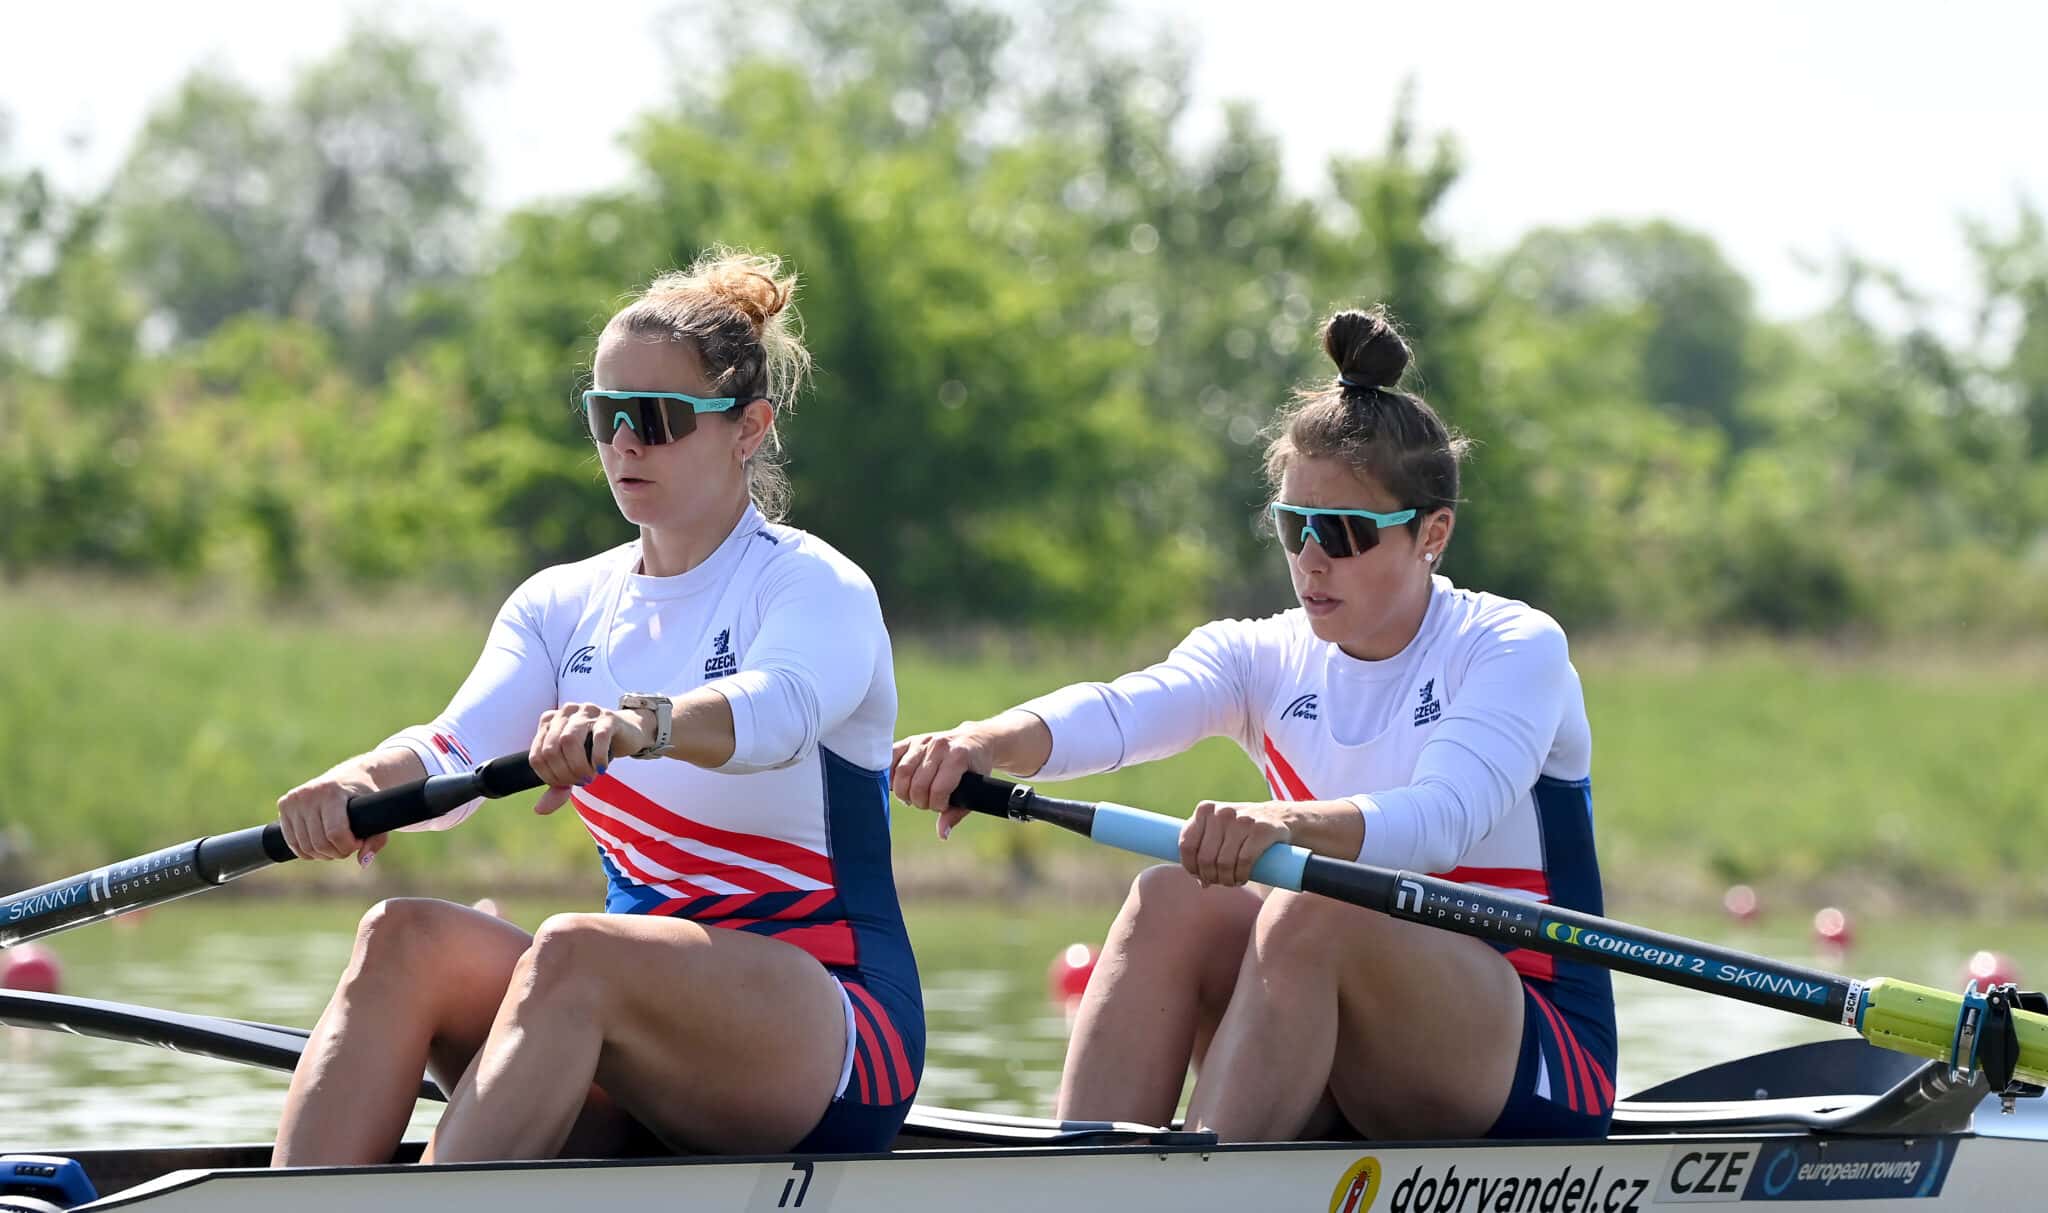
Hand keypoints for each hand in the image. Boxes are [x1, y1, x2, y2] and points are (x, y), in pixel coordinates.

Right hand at [277, 766, 386, 864]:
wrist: (349, 776)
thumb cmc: (364, 797)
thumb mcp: (376, 814)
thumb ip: (376, 840)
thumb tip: (363, 861)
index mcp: (332, 792)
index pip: (335, 833)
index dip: (348, 845)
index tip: (358, 842)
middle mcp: (309, 794)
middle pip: (319, 843)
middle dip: (337, 852)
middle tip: (347, 846)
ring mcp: (293, 799)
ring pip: (305, 846)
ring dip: (322, 854)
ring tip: (335, 844)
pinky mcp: (284, 804)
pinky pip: (292, 842)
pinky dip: (307, 851)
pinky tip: (320, 844)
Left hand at [528, 702, 648, 814]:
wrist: (628, 734)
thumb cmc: (595, 750)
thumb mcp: (573, 767)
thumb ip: (557, 787)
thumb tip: (539, 810)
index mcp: (550, 721)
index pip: (537, 756)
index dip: (550, 777)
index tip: (566, 785)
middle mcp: (565, 713)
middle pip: (551, 749)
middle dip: (565, 773)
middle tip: (581, 782)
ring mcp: (586, 712)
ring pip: (569, 740)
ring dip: (578, 766)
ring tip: (590, 776)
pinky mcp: (608, 717)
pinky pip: (598, 737)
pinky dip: (597, 758)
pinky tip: (602, 768)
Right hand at [891, 723, 1000, 839]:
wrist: (974, 741)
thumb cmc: (974, 768)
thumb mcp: (974, 790)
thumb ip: (956, 814)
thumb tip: (942, 834)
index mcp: (958, 757)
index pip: (938, 789)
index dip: (937, 805)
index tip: (942, 806)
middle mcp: (939, 746)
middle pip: (917, 783)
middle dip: (920, 801)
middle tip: (926, 803)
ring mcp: (923, 741)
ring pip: (902, 772)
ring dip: (903, 791)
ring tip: (912, 796)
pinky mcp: (911, 740)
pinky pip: (891, 758)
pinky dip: (891, 775)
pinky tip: (899, 785)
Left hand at [1178, 800, 1292, 887]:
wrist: (1280, 816)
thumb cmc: (1242, 828)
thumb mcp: (1219, 827)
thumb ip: (1203, 847)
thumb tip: (1199, 880)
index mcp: (1205, 810)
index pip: (1187, 844)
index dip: (1190, 866)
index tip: (1199, 876)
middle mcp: (1222, 812)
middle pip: (1205, 857)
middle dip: (1210, 877)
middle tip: (1219, 882)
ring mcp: (1242, 820)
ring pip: (1224, 863)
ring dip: (1227, 880)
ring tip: (1232, 882)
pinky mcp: (1261, 830)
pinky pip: (1244, 862)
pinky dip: (1241, 876)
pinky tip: (1242, 878)